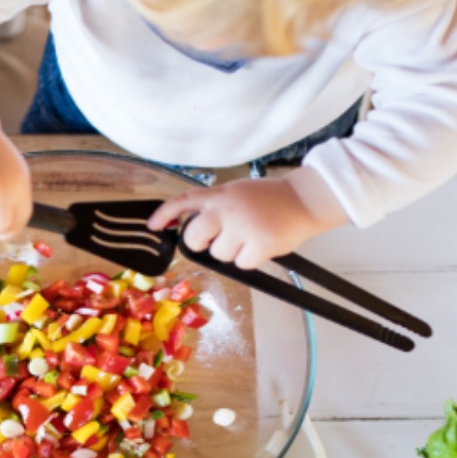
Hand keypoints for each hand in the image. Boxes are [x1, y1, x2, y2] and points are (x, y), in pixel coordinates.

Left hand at [146, 178, 343, 268]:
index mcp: (220, 195)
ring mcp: (243, 227)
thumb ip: (216, 206)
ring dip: (232, 252)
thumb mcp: (237, 193)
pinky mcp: (259, 244)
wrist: (303, 200)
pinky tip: (261, 245)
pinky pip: (241, 264)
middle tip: (220, 239)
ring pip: (219, 255)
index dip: (164, 213)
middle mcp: (227, 209)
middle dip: (202, 244)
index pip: (184, 201)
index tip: (153, 225)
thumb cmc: (270, 200)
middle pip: (194, 238)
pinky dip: (250, 260)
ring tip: (250, 237)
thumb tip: (195, 230)